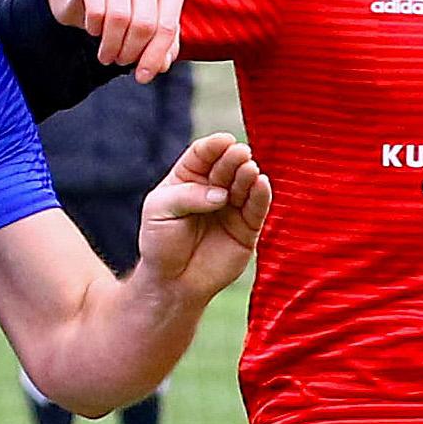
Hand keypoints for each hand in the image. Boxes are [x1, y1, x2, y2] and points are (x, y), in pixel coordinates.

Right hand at [42, 0, 185, 81]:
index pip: (167, 27)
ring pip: (119, 19)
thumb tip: (162, 65)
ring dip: (111, 46)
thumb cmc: (126, 5)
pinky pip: (96, 12)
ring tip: (107, 55)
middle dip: (130, 52)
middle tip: (120, 61)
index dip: (154, 57)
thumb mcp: (149, 24)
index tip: (142, 77)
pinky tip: (94, 30)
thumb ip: (162, 45)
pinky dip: (94, 29)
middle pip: (144, 25)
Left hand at [135, 133, 269, 299]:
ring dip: (248, 174)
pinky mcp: (247, 228)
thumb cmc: (160, 243)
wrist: (171, 283)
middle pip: (226, 165)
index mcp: (188, 178)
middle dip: (233, 158)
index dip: (214, 145)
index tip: (225, 141)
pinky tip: (262, 184)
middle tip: (240, 155)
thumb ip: (188, 196)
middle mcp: (213, 189)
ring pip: (245, 184)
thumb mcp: (160, 211)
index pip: (203, 154)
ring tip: (249, 169)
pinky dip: (262, 195)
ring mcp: (231, 207)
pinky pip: (257, 208)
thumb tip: (221, 195)